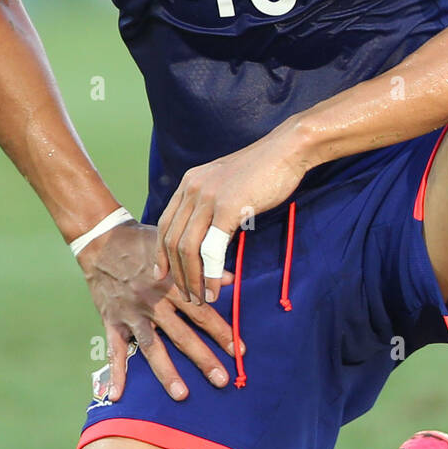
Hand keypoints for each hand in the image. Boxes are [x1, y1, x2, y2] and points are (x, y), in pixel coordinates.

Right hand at [78, 220, 240, 402]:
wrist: (101, 239)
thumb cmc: (143, 241)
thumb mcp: (174, 246)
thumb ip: (203, 265)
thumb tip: (231, 280)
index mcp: (171, 283)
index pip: (201, 312)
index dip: (221, 332)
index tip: (239, 351)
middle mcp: (153, 302)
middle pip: (181, 335)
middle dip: (203, 358)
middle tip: (222, 380)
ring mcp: (131, 314)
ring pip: (152, 347)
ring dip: (167, 372)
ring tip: (181, 394)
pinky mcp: (113, 320)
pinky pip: (114, 350)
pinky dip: (115, 373)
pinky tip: (117, 396)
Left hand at [155, 122, 309, 304]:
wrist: (286, 150)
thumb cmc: (263, 169)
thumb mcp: (226, 183)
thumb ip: (212, 204)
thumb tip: (210, 234)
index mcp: (190, 182)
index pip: (164, 224)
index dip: (161, 253)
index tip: (162, 275)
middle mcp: (193, 188)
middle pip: (173, 240)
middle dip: (177, 273)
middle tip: (187, 295)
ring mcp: (209, 197)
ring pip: (188, 248)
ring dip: (192, 279)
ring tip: (201, 298)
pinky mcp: (229, 208)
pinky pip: (212, 249)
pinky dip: (212, 274)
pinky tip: (216, 289)